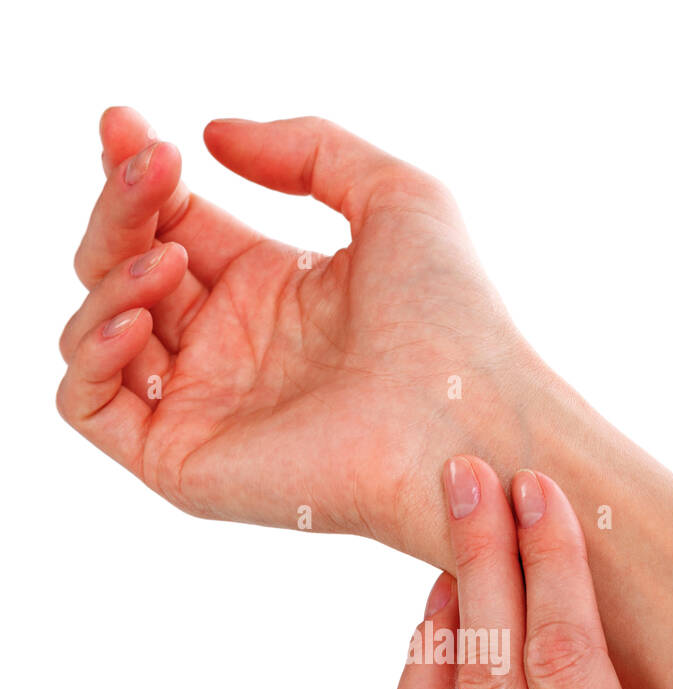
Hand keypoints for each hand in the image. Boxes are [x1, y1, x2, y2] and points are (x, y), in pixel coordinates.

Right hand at [57, 108, 527, 547]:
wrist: (467, 417)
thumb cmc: (453, 319)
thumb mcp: (394, 195)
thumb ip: (307, 150)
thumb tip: (213, 136)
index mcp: (268, 291)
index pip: (171, 224)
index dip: (140, 175)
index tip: (130, 126)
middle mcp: (228, 350)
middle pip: (123, 266)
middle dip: (119, 208)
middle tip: (150, 165)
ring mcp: (203, 408)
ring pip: (95, 329)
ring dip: (110, 272)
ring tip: (171, 258)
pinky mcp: (185, 463)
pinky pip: (90, 407)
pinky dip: (90, 352)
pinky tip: (136, 315)